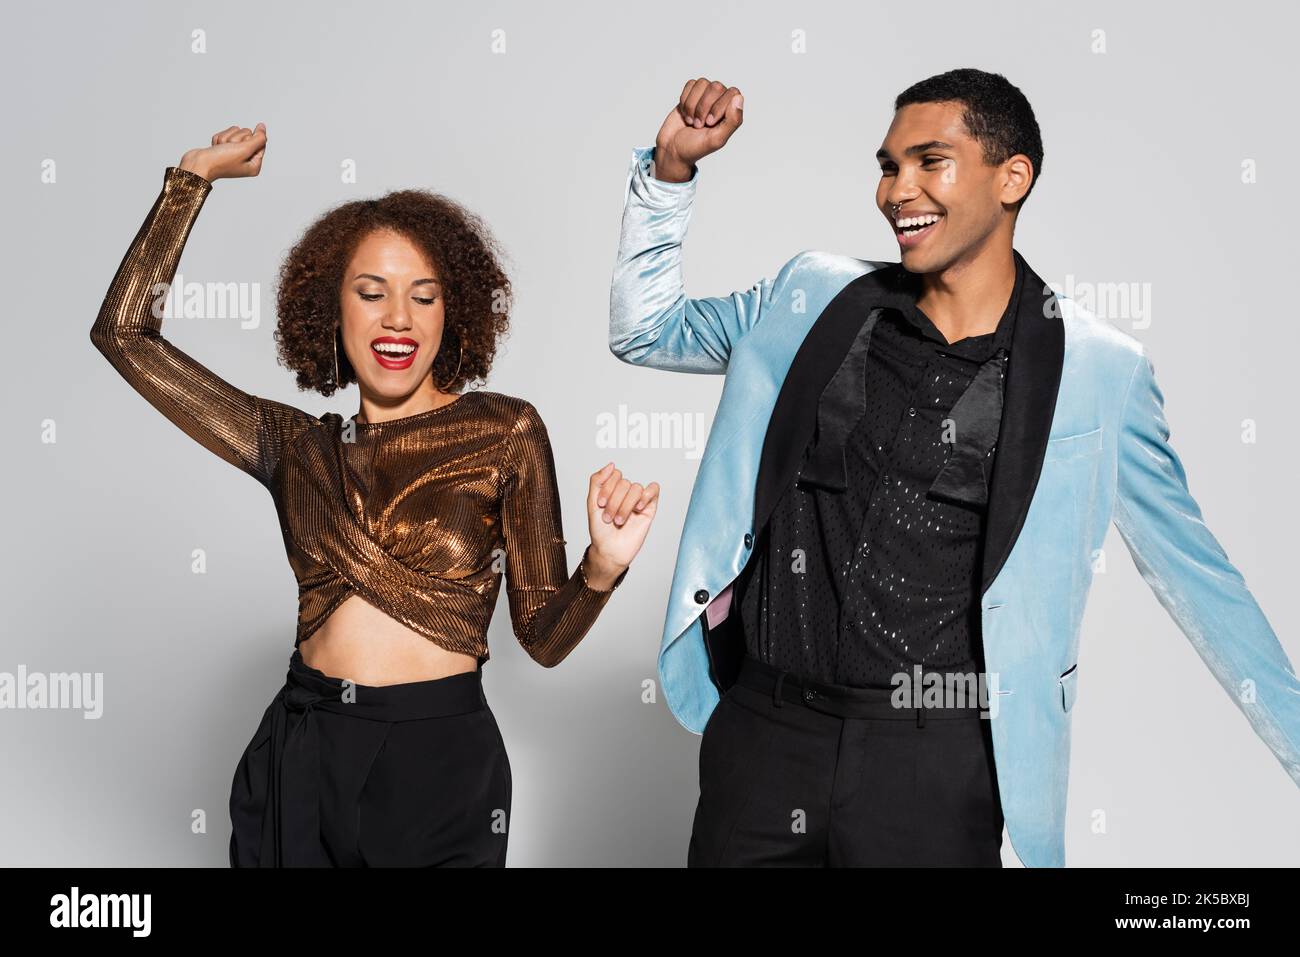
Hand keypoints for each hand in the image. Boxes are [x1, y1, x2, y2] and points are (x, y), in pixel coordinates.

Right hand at [177, 123, 267, 182]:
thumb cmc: (221, 161)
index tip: (239, 146)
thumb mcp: (245, 149)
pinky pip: (225, 134)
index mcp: (254, 165)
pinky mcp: (223, 148)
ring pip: (236, 133)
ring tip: (220, 149)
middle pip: (248, 135)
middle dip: (236, 139)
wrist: (198, 163)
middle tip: (228, 150)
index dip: (249, 140)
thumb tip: (263, 127)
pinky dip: (219, 139)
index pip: (260, 142)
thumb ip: (258, 138)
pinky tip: (215, 148)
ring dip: (226, 139)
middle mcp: (245, 160)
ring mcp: (234, 154)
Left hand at [584, 462, 659, 585]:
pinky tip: (637, 508)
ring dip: (625, 506)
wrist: (609, 551)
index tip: (600, 504)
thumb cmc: (600, 530)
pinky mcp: (649, 508)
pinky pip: (654, 489)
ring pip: (636, 488)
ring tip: (620, 521)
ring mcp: (638, 500)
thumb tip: (611, 465)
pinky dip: (646, 496)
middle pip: (625, 482)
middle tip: (609, 518)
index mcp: (613, 489)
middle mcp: (626, 493)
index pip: (615, 475)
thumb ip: (597, 481)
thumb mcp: (591, 503)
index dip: (607, 488)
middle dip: (614, 501)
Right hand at [653, 78, 743, 181]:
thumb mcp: (717, 139)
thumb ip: (733, 120)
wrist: (672, 149)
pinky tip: (685, 113)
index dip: (718, 107)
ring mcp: (706, 96)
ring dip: (692, 105)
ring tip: (692, 120)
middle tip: (699, 124)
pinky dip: (685, 100)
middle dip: (703, 107)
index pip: (732, 93)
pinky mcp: (692, 93)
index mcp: (731, 112)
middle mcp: (721, 101)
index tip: (709, 124)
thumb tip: (739, 98)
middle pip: (716, 87)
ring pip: (702, 83)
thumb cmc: (695, 147)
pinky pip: (690, 84)